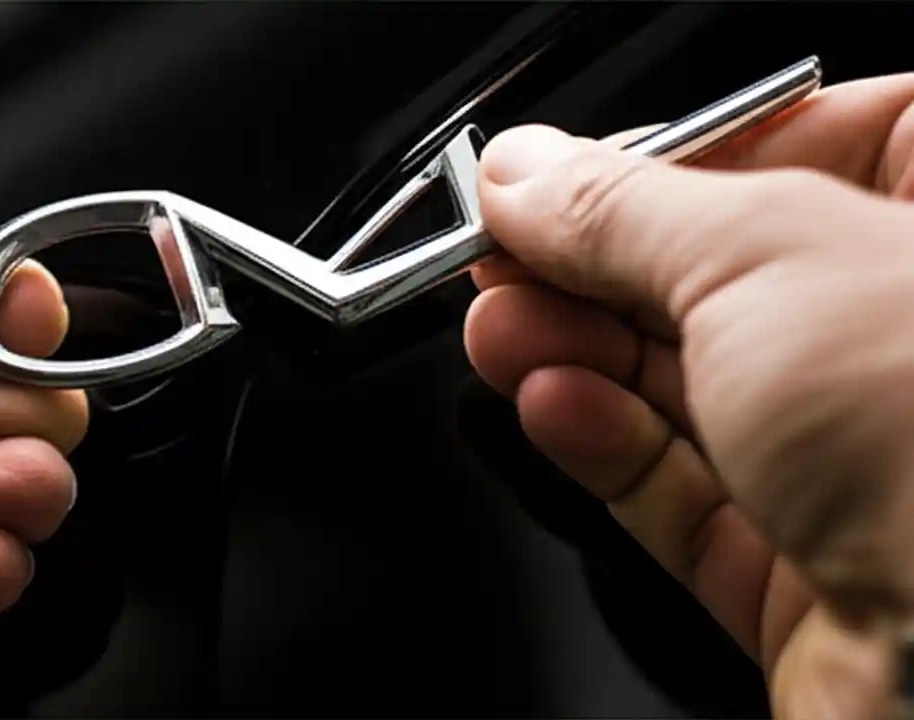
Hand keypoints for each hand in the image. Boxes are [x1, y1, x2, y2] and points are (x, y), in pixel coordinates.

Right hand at [464, 73, 913, 717]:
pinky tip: (549, 403)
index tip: (552, 175)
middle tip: (498, 257)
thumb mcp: (762, 256)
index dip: (658, 158)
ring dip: (577, 355)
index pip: (791, 151)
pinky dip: (607, 447)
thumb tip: (524, 177)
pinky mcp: (803, 568)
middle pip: (716, 278)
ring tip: (498, 329)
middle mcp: (903, 345)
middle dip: (589, 268)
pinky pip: (687, 497)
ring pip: (687, 391)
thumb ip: (621, 210)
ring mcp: (861, 463)